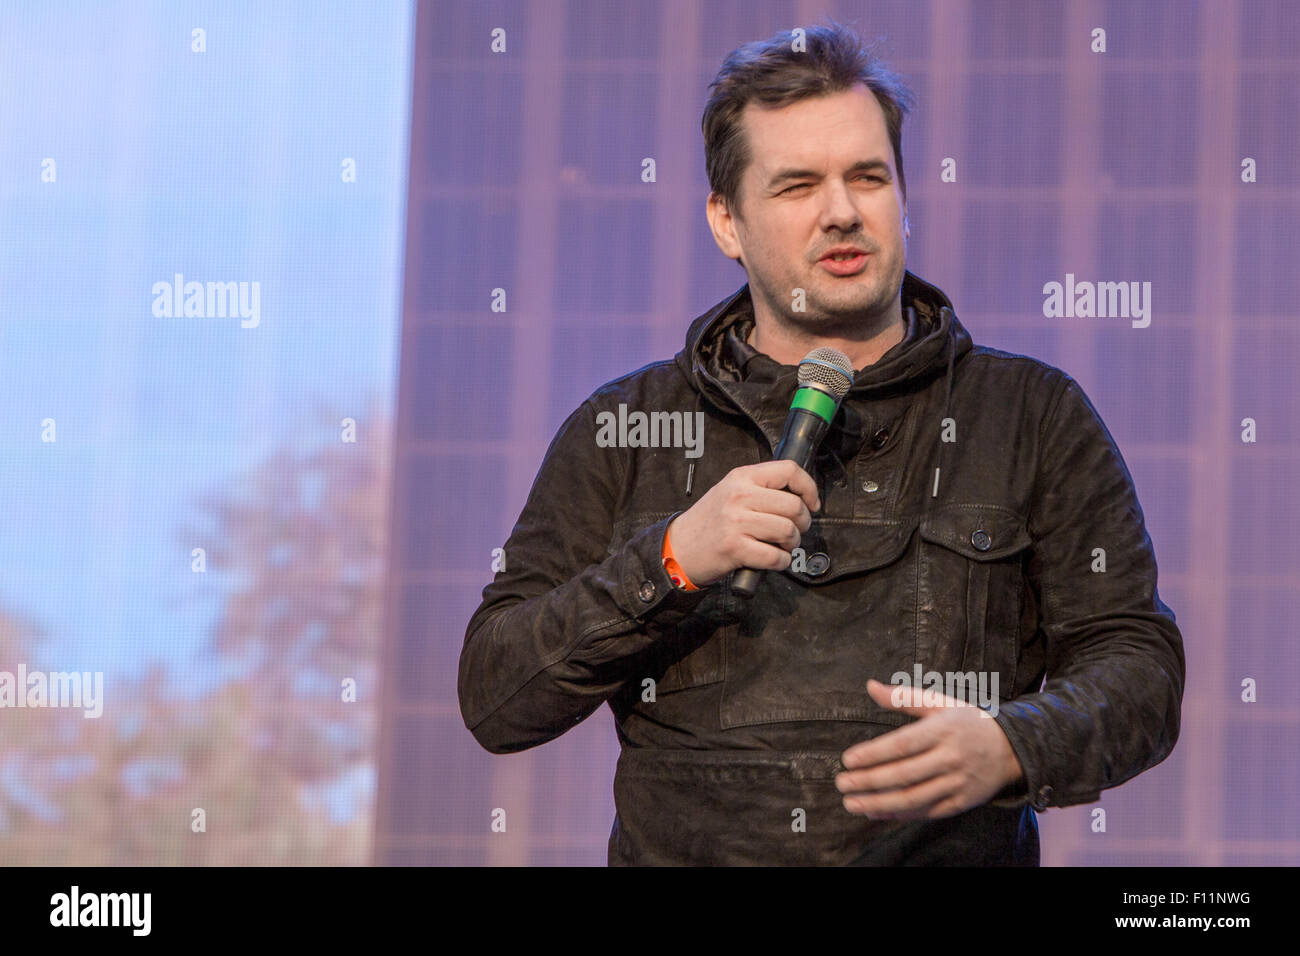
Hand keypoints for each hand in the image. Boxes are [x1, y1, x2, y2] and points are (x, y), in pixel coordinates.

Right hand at [666, 460, 819, 587]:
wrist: (679, 547)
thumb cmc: (710, 522)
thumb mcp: (730, 491)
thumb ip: (761, 488)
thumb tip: (801, 495)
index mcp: (741, 477)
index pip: (788, 470)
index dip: (809, 488)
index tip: (812, 503)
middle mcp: (739, 496)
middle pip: (794, 505)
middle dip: (803, 523)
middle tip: (795, 531)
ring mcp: (736, 522)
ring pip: (788, 531)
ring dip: (792, 544)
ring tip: (782, 545)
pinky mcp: (735, 548)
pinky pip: (776, 556)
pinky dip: (781, 562)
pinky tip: (773, 559)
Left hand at [835, 678, 1023, 819]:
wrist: (1012, 749)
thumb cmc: (968, 721)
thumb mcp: (940, 703)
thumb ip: (904, 697)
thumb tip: (869, 686)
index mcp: (943, 729)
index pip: (902, 744)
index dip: (873, 753)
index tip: (847, 759)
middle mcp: (951, 757)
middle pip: (904, 774)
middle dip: (869, 781)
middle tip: (841, 783)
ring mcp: (958, 782)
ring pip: (914, 798)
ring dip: (879, 803)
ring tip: (852, 803)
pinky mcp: (962, 802)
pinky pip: (927, 812)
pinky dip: (900, 815)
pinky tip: (877, 812)